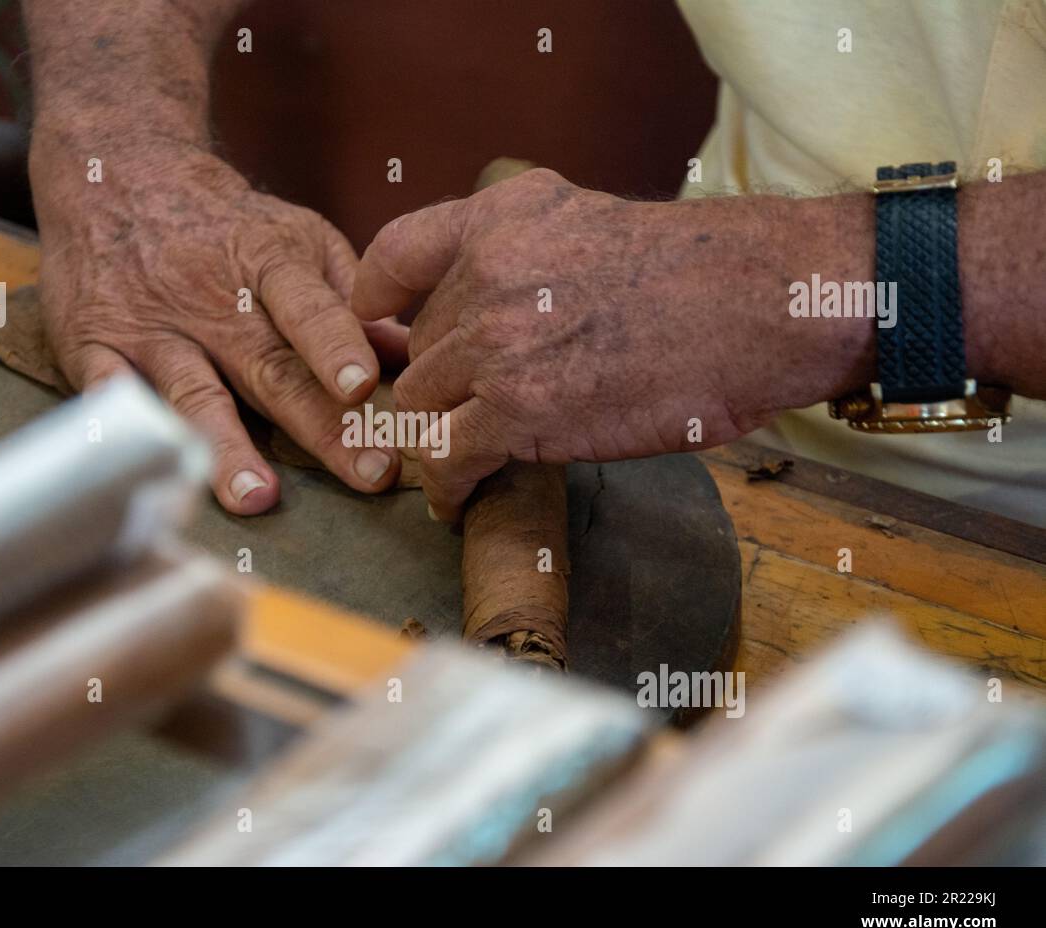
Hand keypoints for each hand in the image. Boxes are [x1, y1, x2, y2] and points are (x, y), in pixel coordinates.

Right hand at [31, 141, 409, 513]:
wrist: (117, 176)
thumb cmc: (225, 225)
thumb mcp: (295, 237)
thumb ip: (350, 300)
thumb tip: (412, 354)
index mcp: (267, 262)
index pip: (307, 306)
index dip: (335, 345)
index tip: (365, 386)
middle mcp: (210, 299)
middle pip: (269, 368)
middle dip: (320, 426)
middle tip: (367, 473)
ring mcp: (149, 326)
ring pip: (193, 394)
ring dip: (226, 447)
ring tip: (257, 497)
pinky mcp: (93, 347)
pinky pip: (109, 394)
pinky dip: (128, 430)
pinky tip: (152, 471)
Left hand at [352, 168, 872, 519]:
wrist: (762, 303)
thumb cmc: (702, 273)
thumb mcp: (594, 224)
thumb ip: (531, 254)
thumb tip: (498, 303)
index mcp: (503, 218)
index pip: (397, 252)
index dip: (373, 297)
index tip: (376, 327)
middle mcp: (487, 272)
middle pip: (421, 347)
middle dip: (435, 386)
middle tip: (451, 418)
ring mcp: (496, 340)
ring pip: (426, 404)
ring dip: (436, 440)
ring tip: (451, 467)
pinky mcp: (517, 408)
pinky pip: (449, 456)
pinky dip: (447, 486)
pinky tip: (456, 500)